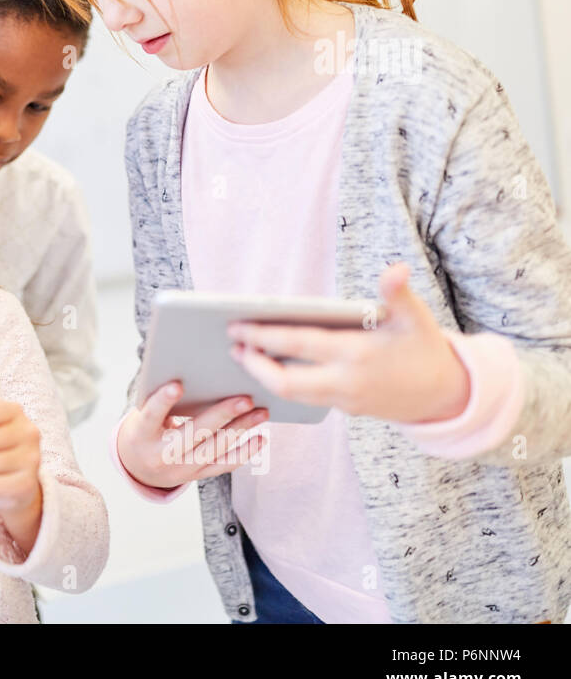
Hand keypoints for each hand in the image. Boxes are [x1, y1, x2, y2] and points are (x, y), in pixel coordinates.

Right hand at [116, 382, 267, 489]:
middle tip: (246, 399)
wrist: (139, 468)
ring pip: (215, 448)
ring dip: (241, 430)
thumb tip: (197, 377)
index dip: (163, 401)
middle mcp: (161, 455)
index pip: (152, 416)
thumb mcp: (142, 415)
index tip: (177, 385)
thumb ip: (161, 402)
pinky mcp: (196, 475)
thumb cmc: (144, 429)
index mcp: (142, 434)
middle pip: (194, 433)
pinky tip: (261, 438)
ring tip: (262, 412)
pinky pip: (223, 465)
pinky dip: (244, 453)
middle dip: (222, 415)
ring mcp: (181, 469)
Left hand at [227, 262, 469, 423]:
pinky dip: (283, 386)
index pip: (301, 345)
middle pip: (286, 381)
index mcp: (358, 353)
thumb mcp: (416, 318)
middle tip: (231, 345)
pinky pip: (305, 400)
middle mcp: (346, 382)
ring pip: (292, 395)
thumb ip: (398, 294)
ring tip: (243, 355)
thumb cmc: (425, 349)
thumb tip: (395, 268)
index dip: (265, 336)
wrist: (447, 396)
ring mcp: (344, 400)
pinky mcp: (345, 410)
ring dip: (264, 376)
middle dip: (254, 364)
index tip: (237, 325)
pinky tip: (266, 371)